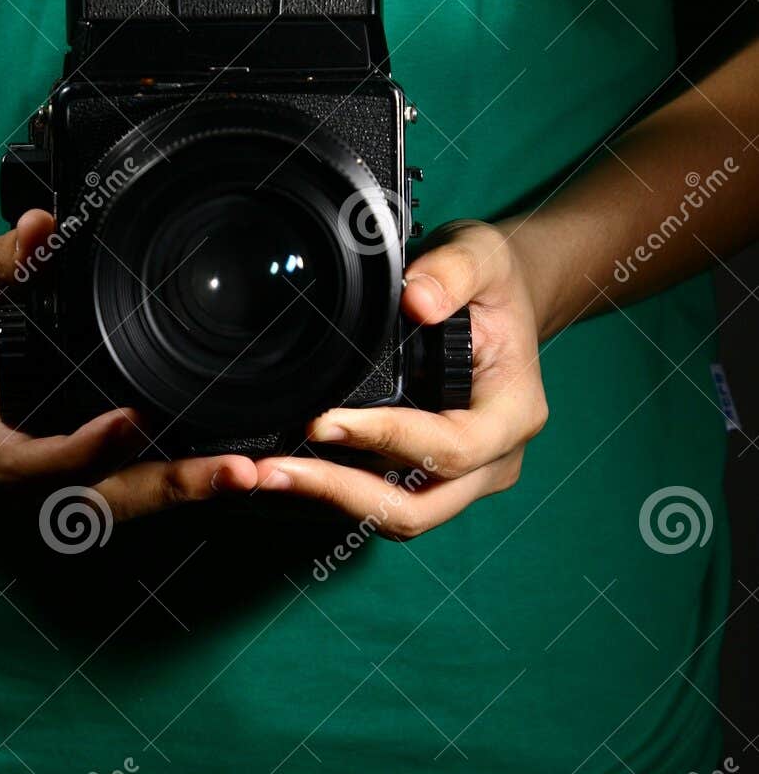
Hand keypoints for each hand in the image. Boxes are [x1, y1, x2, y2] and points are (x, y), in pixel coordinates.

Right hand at [0, 209, 257, 517]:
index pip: (23, 465)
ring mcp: (38, 479)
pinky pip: (119, 489)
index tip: (133, 421)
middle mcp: (6, 471)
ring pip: (112, 505)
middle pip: (88, 503)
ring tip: (246, 475)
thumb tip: (41, 229)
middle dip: (162, 489)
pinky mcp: (66, 471)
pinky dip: (170, 482)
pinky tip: (225, 469)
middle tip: (232, 473)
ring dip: (178, 493)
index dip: (81, 453)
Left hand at [252, 219, 548, 537]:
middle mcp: (491, 461)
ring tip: (260, 476)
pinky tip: (281, 477)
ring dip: (325, 502)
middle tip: (271, 472)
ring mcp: (461, 480)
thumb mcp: (484, 256)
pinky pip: (379, 502)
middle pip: (417, 509)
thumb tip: (417, 300)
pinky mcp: (427, 480)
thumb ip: (455, 272)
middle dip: (340, 495)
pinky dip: (328, 497)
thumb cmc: (494, 286)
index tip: (324, 421)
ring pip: (393, 516)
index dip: (386, 439)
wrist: (501, 307)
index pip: (450, 448)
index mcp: (513, 415)